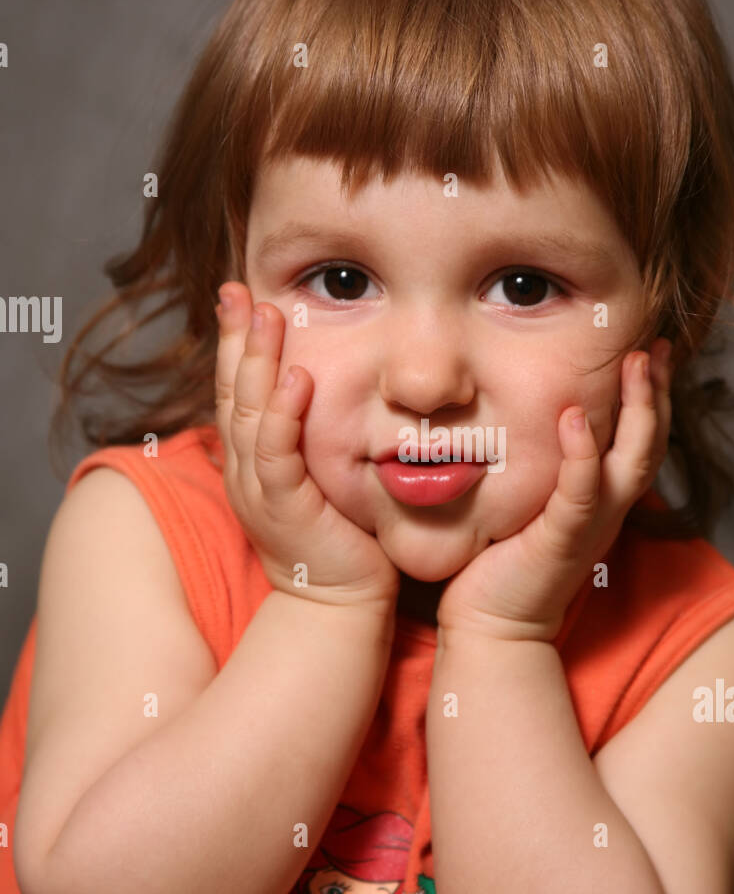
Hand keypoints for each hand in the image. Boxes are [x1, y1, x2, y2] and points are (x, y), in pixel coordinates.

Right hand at [215, 282, 399, 613]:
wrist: (341, 605)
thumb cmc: (342, 540)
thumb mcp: (322, 477)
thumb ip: (316, 436)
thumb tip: (331, 387)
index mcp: (252, 460)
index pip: (236, 389)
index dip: (233, 341)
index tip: (239, 293)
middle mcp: (245, 471)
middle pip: (231, 391)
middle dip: (234, 337)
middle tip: (238, 288)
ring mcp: (259, 490)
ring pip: (247, 414)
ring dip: (255, 362)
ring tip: (265, 315)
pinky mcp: (284, 509)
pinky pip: (276, 454)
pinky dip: (282, 415)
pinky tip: (295, 379)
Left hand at [436, 341, 673, 641]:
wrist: (490, 625)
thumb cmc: (500, 560)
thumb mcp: (528, 499)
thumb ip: (539, 461)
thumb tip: (526, 411)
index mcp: (603, 497)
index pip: (641, 438)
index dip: (652, 394)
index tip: (653, 348)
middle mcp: (607, 509)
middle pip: (651, 442)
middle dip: (657, 391)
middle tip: (657, 345)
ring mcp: (590, 525)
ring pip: (631, 462)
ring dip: (637, 410)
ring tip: (636, 363)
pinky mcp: (562, 542)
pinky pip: (582, 494)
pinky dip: (583, 455)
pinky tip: (574, 418)